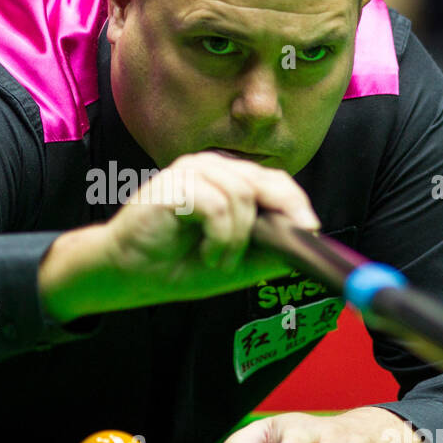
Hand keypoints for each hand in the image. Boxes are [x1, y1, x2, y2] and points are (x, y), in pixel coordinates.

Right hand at [39, 151, 319, 320]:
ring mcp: (191, 171)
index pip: (275, 180)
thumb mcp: (237, 262)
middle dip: (278, 216)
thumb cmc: (179, 264)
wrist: (131, 274)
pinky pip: (217, 205)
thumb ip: (269, 250)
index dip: (296, 202)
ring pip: (241, 195)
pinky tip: (206, 253)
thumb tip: (307, 242)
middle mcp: (212, 168)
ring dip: (237, 239)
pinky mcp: (174, 183)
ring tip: (218, 259)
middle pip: (265, 180)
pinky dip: (219, 237)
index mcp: (228, 180)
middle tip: (279, 243)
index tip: (310, 229)